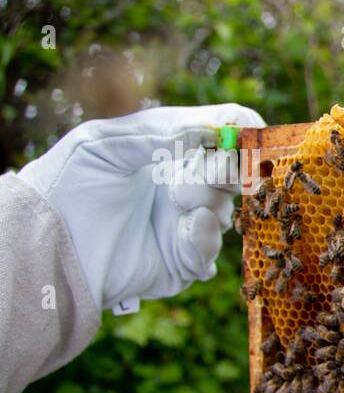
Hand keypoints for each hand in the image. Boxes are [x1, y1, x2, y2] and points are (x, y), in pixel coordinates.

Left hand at [17, 104, 264, 311]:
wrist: (46, 240)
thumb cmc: (67, 182)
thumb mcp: (103, 143)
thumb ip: (156, 133)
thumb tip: (210, 131)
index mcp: (171, 150)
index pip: (223, 134)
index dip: (242, 131)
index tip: (247, 133)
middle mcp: (185, 185)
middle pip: (234, 172)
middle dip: (227, 168)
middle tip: (207, 169)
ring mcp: (187, 224)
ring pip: (226, 210)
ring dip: (208, 201)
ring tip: (176, 201)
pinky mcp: (184, 261)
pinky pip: (211, 250)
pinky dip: (205, 236)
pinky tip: (186, 228)